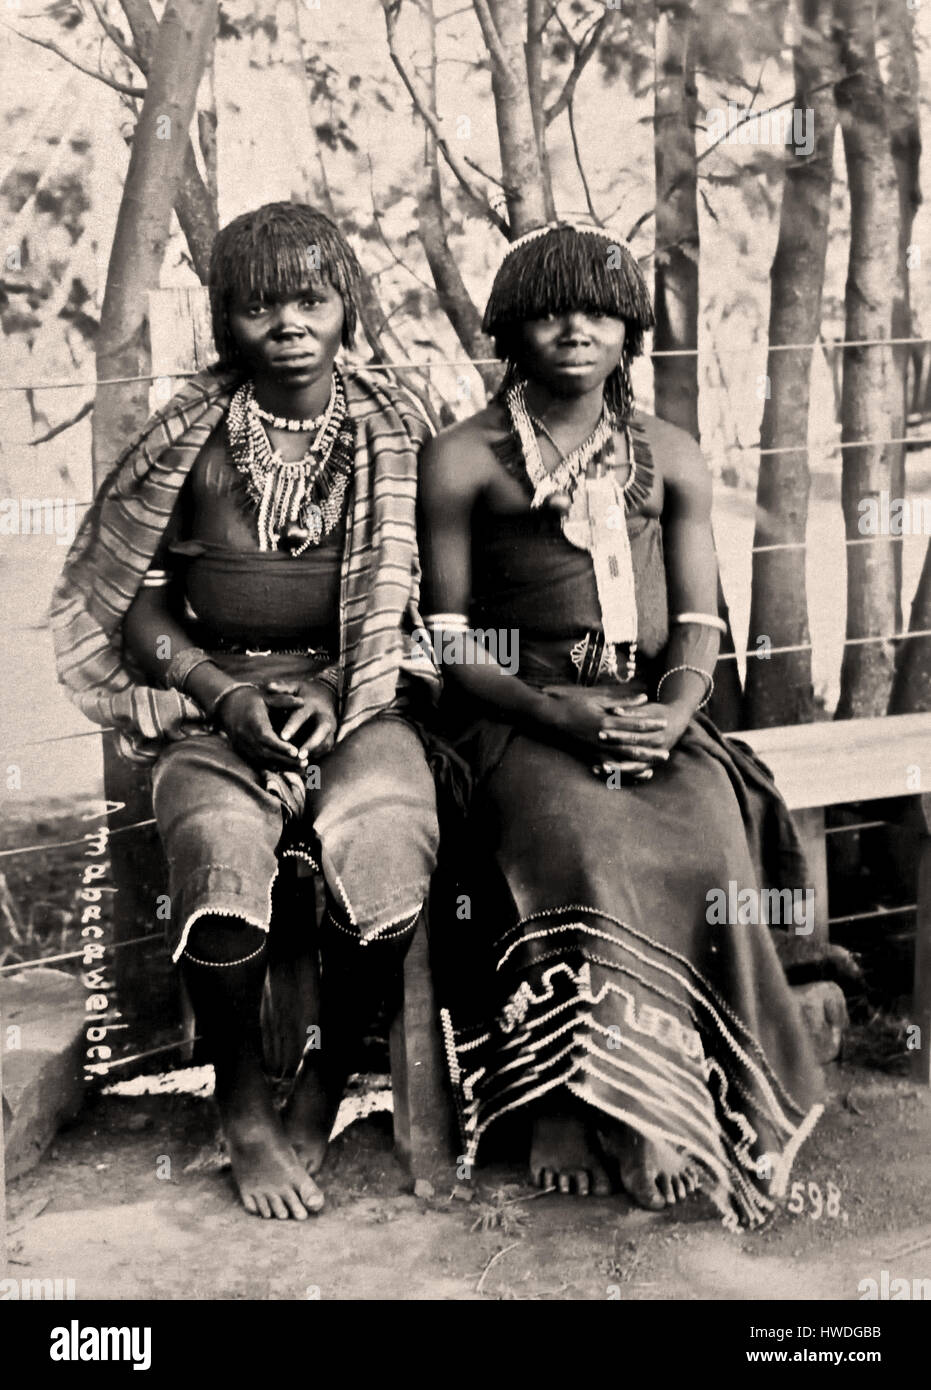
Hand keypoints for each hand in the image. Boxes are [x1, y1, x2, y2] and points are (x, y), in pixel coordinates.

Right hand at [215, 686, 305, 770]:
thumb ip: (284, 700)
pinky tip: (290, 768)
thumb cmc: (252, 699)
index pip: (266, 738)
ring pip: (263, 761)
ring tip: (302, 767)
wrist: (228, 707)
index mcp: (252, 721)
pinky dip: (275, 767)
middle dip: (285, 760)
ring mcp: (243, 746)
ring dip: (282, 766)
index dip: (280, 746)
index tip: (295, 752)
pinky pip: (259, 763)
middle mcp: (245, 736)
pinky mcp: (243, 752)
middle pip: (266, 753)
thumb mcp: (267, 696)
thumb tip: (302, 702)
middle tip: (304, 762)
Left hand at [263, 679, 337, 760]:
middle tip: (298, 755)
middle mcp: (324, 717)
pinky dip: (316, 756)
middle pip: (320, 732)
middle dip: (310, 744)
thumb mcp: (295, 687)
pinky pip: (325, 749)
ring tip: (301, 764)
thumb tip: (268, 686)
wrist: (328, 695)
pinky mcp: (331, 737)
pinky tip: (304, 764)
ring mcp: (330, 729)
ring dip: (314, 753)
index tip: (282, 736)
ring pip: (325, 743)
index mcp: (312, 705)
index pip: (301, 716)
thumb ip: (282, 688)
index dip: (292, 726)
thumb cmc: (306, 692)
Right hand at [539, 689, 687, 780]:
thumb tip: (643, 697)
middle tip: (666, 753)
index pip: (634, 723)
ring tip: (653, 768)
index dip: (650, 724)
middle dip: (650, 750)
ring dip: (639, 765)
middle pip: (632, 745)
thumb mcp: (598, 700)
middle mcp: (604, 738)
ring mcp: (596, 749)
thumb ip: (622, 701)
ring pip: (622, 760)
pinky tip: (631, 776)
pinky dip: (621, 773)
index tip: (664, 724)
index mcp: (607, 720)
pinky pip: (609, 767)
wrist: (548, 718)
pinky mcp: (589, 756)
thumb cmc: (572, 705)